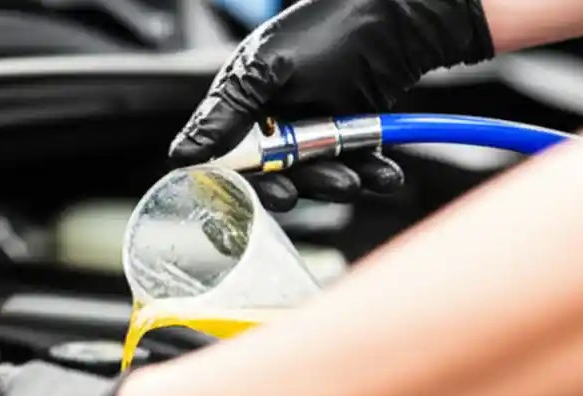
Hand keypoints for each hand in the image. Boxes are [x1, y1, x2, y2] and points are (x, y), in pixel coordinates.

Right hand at [168, 0, 494, 210]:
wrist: (401, 16)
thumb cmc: (333, 27)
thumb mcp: (270, 68)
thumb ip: (227, 112)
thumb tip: (181, 153)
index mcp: (246, 99)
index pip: (228, 154)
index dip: (240, 179)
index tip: (261, 191)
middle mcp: (277, 117)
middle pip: (275, 172)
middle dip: (297, 184)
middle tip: (310, 187)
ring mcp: (315, 128)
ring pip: (318, 174)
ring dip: (338, 181)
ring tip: (358, 177)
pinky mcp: (351, 134)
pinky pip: (355, 165)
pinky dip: (372, 173)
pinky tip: (386, 174)